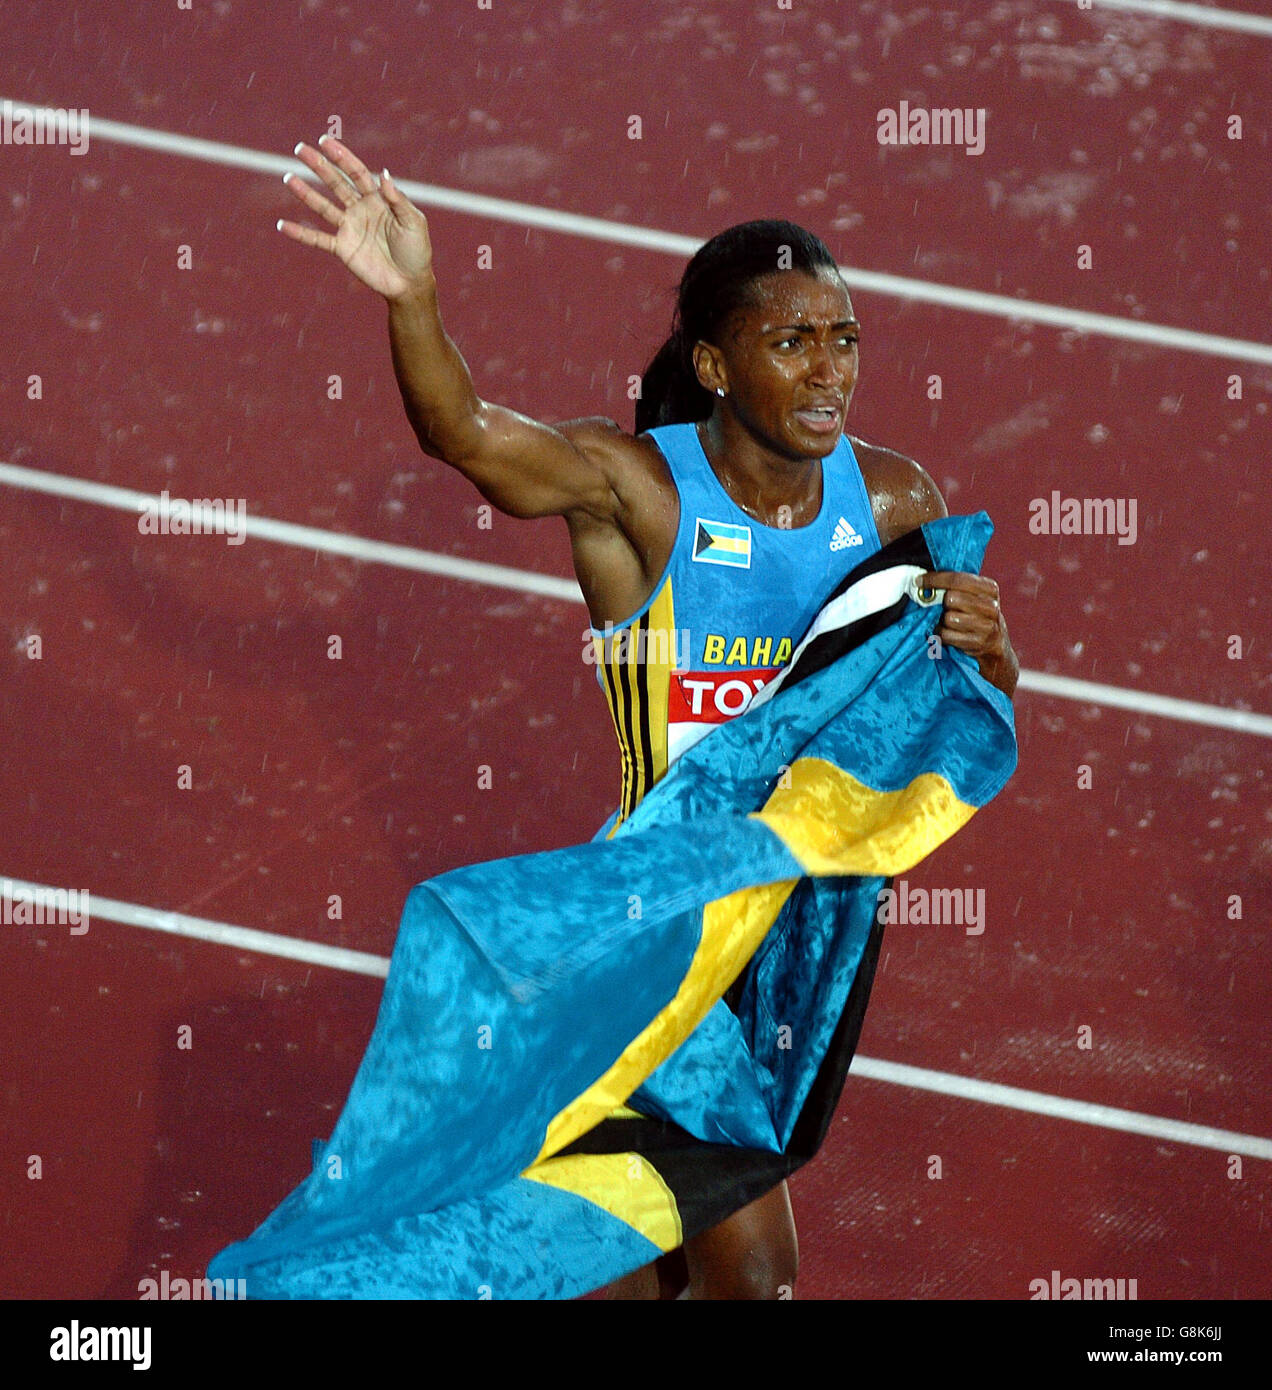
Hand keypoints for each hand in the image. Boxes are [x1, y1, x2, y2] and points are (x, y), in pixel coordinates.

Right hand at [279, 136, 433, 300]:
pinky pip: (318, 239)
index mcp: (378, 200)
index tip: (325, 142)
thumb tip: (384, 174)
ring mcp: (350, 229)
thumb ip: (398, 200)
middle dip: (319, 166)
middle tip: (300, 149)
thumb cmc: (417, 251)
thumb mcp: (413, 222)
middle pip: (336, 183)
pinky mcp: (343, 249)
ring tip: (288, 177)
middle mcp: (360, 210)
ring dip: (305, 193)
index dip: (342, 157)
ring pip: (323, 206)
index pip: (356, 173)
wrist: (410, 284)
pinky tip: (283, 225)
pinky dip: (300, 233)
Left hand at [922, 570, 1018, 697]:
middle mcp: (991, 606)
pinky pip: (947, 635)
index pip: (957, 579)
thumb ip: (955, 586)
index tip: (918, 581)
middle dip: (941, 603)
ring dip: (942, 622)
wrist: (994, 645)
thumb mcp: (973, 596)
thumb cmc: (976, 616)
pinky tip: (949, 634)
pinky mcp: (979, 643)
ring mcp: (987, 625)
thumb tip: (922, 582)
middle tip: (943, 608)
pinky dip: (942, 635)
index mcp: (989, 588)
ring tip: (949, 624)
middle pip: (951, 598)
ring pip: (949, 618)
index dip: (934, 580)